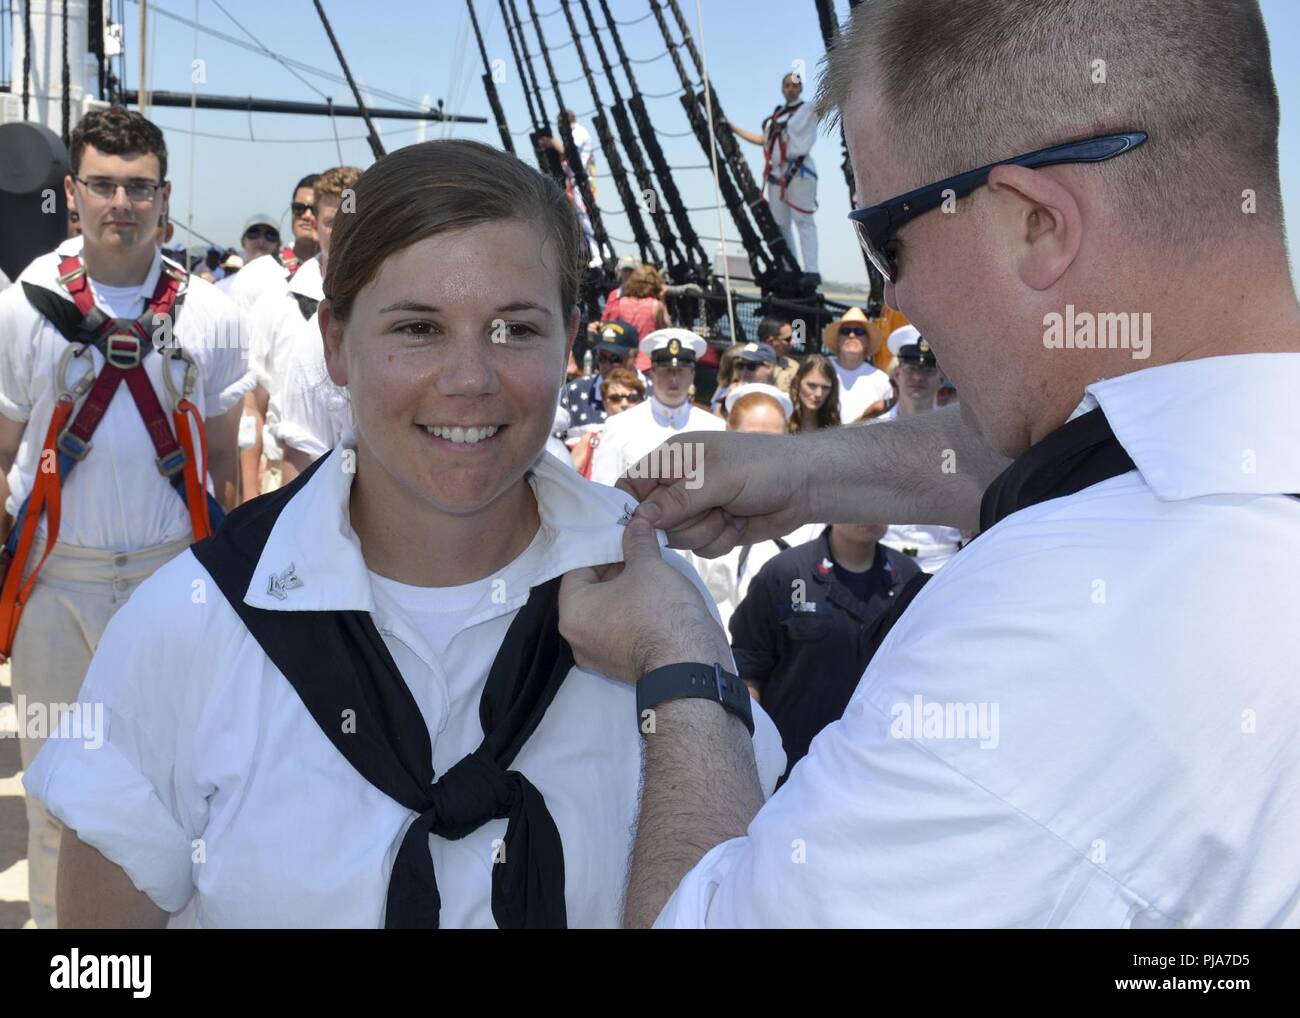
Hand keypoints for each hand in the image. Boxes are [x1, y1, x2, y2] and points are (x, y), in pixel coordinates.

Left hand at [559, 517, 730, 682]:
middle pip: (592, 592)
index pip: (578, 568)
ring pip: (608, 613)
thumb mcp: (649, 566)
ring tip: (651, 574)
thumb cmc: (660, 612)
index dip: (602, 549)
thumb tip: (636, 522)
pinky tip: (656, 601)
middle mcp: (578, 638)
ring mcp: (599, 656)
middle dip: (615, 571)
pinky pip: (621, 632)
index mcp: (573, 612)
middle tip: (639, 554)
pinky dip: (633, 616)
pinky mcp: (621, 667)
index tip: (624, 539)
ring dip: (626, 594)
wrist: (690, 665)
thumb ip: (637, 542)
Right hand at [615, 431, 812, 557]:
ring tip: (730, 513)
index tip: (638, 528)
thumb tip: (640, 518)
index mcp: (673, 459)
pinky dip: (720, 541)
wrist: (807, 486)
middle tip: (712, 509)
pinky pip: (700, 549)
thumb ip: (679, 499)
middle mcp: (680, 485)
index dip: (628, 508)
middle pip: (653, 521)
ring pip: (678, 539)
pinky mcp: (714, 530)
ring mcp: (697, 510)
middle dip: (683, 523)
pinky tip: (739, 524)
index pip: (631, 485)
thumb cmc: (763, 467)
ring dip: (706, 532)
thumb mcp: (719, 478)